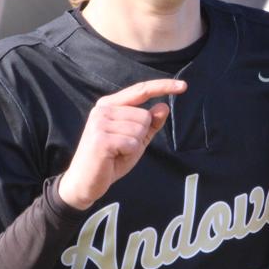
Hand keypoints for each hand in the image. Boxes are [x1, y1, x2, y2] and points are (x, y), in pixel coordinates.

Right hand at [59, 79, 186, 209]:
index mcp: (109, 105)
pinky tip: (113, 158)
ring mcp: (100, 122)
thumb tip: (164, 106)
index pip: (140, 90)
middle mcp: (103, 109)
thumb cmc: (109, 160)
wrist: (84, 182)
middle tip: (120, 148)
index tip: (184, 87)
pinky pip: (132, 143)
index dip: (163, 87)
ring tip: (116, 153)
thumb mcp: (135, 141)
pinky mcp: (101, 138)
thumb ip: (149, 125)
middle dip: (139, 136)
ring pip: (140, 129)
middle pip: (144, 116)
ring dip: (133, 147)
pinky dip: (128, 154)